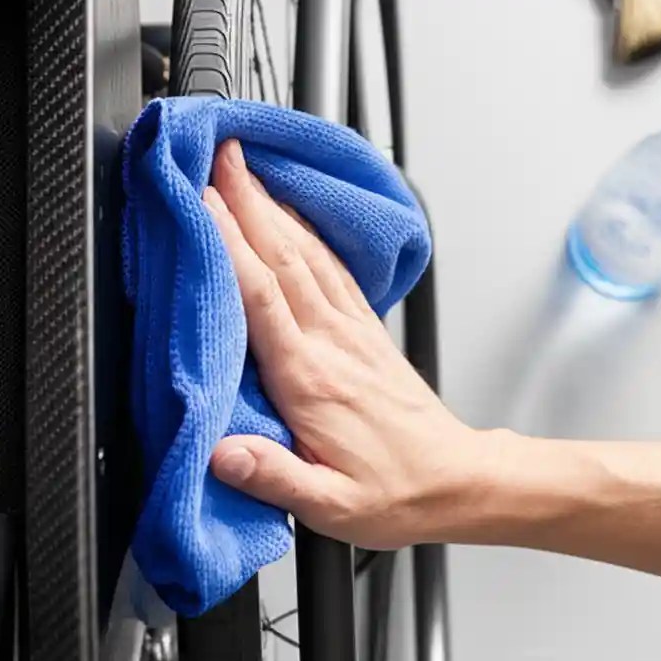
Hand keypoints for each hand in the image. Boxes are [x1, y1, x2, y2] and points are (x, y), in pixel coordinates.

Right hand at [202, 140, 486, 549]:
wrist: (456, 482)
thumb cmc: (394, 493)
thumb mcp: (330, 507)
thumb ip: (273, 477)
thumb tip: (221, 453)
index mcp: (311, 381)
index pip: (263, 298)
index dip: (231, 245)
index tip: (204, 203)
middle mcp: (331, 343)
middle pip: (281, 256)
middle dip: (246, 200)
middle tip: (217, 153)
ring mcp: (351, 330)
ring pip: (306, 252)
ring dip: (272, 204)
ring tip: (245, 165)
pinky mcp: (364, 329)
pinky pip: (331, 266)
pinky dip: (306, 229)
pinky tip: (291, 210)